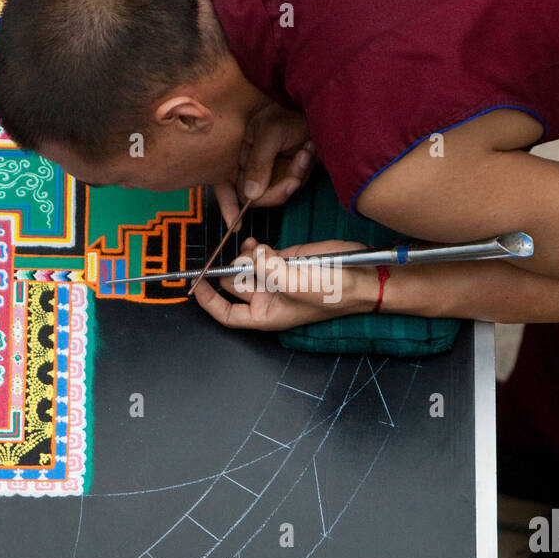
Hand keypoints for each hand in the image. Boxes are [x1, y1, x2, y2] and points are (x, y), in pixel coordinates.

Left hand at [193, 237, 377, 330]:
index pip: (228, 314)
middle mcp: (266, 297)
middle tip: (242, 258)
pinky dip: (254, 248)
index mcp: (266, 314)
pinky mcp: (284, 260)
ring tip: (255, 249)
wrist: (362, 277)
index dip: (209, 301)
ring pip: (244, 266)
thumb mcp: (298, 285)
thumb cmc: (334, 293)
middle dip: (231, 270)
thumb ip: (270, 270)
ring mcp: (274, 277)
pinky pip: (259, 254)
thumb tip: (252, 254)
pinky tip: (258, 243)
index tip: (197, 284)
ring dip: (243, 256)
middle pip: (233, 284)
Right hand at [213, 104, 316, 228]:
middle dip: (276, 191)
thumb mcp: (269, 133)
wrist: (315, 105)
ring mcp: (270, 170)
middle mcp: (251, 165)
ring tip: (305, 152)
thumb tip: (250, 194)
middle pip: (255, 196)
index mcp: (237, 154)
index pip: (225, 185)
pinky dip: (302, 171)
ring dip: (294, 175)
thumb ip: (258, 164)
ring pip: (277, 192)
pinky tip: (308, 151)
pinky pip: (293, 185)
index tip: (235, 224)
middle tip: (293, 180)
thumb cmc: (286, 112)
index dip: (228, 206)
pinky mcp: (288, 172)